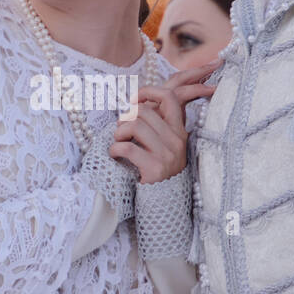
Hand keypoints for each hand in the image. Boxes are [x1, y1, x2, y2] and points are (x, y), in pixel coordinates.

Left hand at [111, 61, 217, 183]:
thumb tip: (135, 104)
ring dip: (119, 133)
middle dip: (126, 118)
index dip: (148, 92)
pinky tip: (115, 155)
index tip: (133, 100)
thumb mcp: (165, 144)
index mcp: (178, 130)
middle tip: (120, 130)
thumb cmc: (158, 168)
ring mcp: (167, 154)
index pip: (169, 97)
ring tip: (118, 141)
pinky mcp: (155, 168)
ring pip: (135, 126)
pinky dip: (115, 149)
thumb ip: (156, 124)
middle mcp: (176, 140)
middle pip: (144, 111)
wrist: (165, 201)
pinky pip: (128, 148)